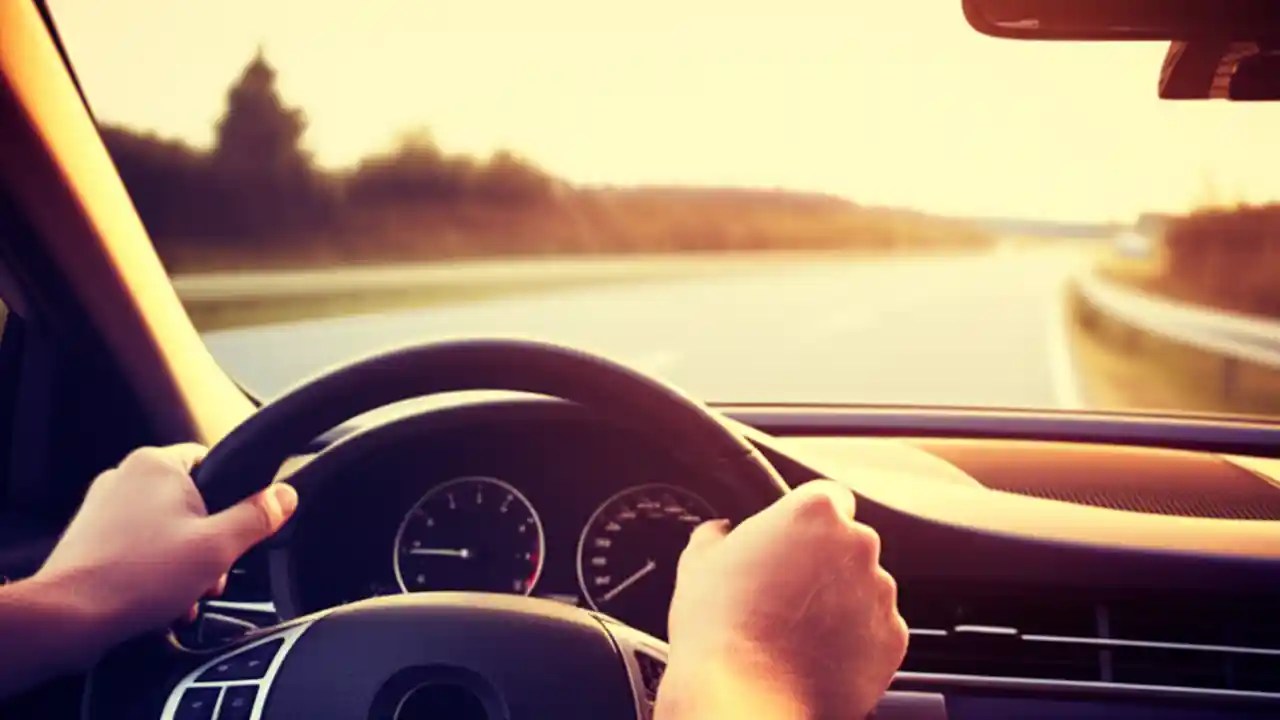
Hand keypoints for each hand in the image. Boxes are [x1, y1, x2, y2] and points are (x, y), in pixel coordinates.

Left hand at [37, 444, 297, 647]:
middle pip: (192, 502)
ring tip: (182, 592)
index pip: (215, 462)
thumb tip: (286, 494)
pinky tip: (159, 599)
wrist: (69, 617)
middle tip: (210, 571)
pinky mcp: (90, 537)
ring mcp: (103, 507)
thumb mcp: (218, 546)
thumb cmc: (138, 577)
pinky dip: (154, 570)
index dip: (234, 499)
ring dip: (183, 562)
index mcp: (157, 464)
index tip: (236, 530)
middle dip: (207, 542)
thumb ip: (258, 517)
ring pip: (165, 529)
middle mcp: (125, 476)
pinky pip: (138, 547)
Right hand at [656, 480, 907, 719]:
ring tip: (797, 630)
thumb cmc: (720, 628)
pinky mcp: (893, 639)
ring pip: (864, 587)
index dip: (807, 522)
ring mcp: (881, 594)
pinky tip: (815, 654)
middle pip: (849, 542)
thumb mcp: (699, 563)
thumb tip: (721, 531)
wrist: (746, 699)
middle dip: (824, 563)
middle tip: (785, 592)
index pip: (827, 498)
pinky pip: (876, 630)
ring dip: (840, 601)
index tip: (789, 544)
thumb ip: (717, 533)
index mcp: (814, 512)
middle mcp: (858, 545)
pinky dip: (854, 639)